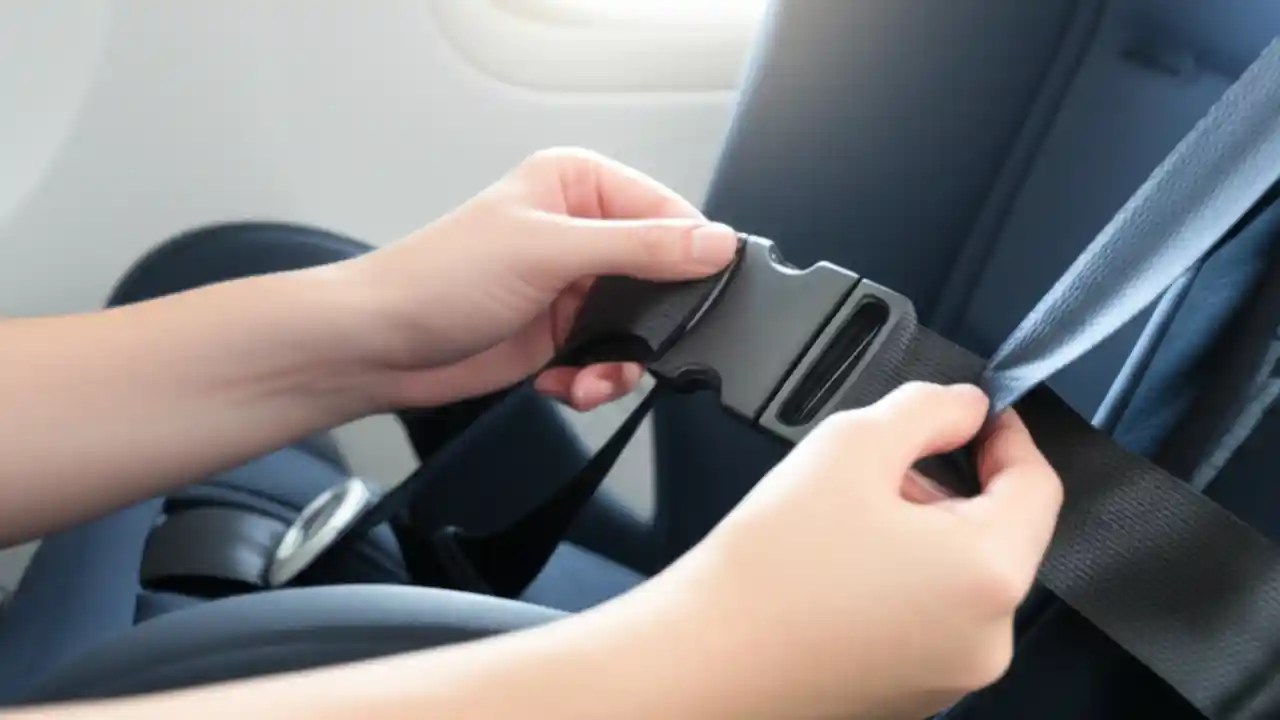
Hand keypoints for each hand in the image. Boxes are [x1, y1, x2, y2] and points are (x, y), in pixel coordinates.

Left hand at [344, 148, 738, 409]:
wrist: (380, 346)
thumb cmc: (436, 279)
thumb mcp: (548, 252)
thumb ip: (638, 248)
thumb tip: (713, 242)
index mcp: (578, 184)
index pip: (668, 213)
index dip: (690, 256)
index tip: (697, 295)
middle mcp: (579, 232)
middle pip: (660, 277)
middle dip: (651, 324)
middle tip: (634, 348)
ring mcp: (571, 287)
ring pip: (639, 328)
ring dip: (620, 363)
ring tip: (589, 377)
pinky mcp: (561, 335)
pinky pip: (609, 361)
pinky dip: (594, 381)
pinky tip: (564, 383)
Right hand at [650, 383, 1061, 718]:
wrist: (703, 662)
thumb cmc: (771, 565)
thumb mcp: (851, 445)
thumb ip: (927, 409)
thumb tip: (968, 407)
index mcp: (989, 572)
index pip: (1039, 485)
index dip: (1007, 436)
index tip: (975, 414)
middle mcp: (988, 637)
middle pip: (1000, 533)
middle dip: (950, 486)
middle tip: (881, 467)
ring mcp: (952, 675)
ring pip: (962, 577)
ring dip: (924, 534)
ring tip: (845, 522)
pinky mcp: (913, 695)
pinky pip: (932, 619)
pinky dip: (903, 583)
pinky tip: (840, 570)